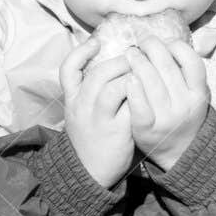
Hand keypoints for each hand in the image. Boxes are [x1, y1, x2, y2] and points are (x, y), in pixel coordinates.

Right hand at [58, 36, 134, 188]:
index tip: (96, 43)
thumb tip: (111, 67)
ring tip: (142, 74)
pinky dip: (139, 96)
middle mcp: (82, 107)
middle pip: (97, 74)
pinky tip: (147, 93)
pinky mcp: (115, 131)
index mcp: (72, 100)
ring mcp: (98, 119)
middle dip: (118, 62)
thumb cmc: (92, 139)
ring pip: (111, 87)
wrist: (90, 172)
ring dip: (130, 76)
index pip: (68, 70)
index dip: (81, 53)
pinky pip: (129, 107)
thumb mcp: (81, 113)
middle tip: (134, 58)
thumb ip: (91, 92)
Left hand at [123, 35, 210, 169]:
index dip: (175, 45)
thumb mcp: (194, 95)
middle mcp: (185, 105)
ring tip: (129, 54)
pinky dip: (131, 88)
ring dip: (137, 62)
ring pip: (150, 81)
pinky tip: (127, 78)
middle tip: (141, 41)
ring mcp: (166, 117)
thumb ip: (185, 73)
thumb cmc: (182, 116)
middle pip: (167, 67)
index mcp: (199, 94)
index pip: (191, 60)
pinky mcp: (147, 128)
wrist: (179, 152)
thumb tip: (165, 42)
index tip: (164, 41)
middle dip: (151, 47)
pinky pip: (138, 104)